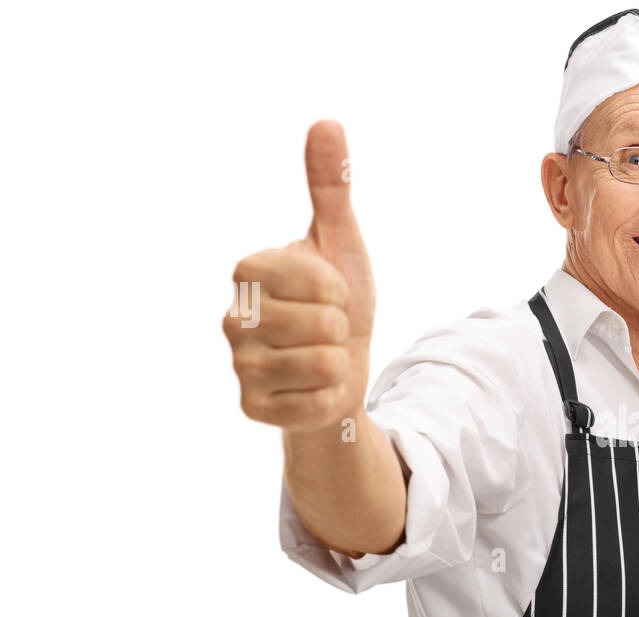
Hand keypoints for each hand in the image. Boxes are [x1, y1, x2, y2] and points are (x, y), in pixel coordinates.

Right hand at [223, 120, 376, 429]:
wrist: (340, 367)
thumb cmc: (337, 300)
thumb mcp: (341, 242)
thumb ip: (330, 187)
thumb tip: (327, 122)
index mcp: (249, 269)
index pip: (320, 282)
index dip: (341, 290)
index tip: (332, 292)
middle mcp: (232, 316)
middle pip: (323, 325)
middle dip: (341, 329)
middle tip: (327, 328)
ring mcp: (239, 365)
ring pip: (322, 364)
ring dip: (338, 363)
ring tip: (322, 355)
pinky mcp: (254, 407)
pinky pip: (314, 404)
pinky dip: (329, 397)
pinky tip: (314, 388)